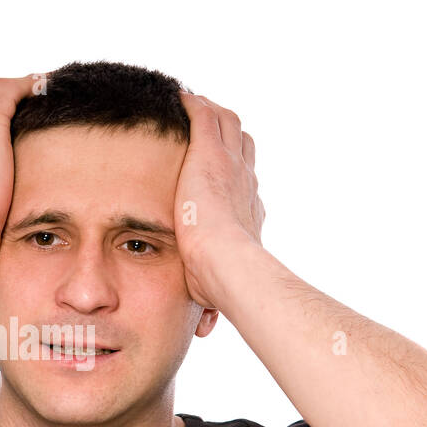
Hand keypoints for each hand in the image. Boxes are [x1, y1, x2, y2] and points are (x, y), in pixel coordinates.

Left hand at [174, 90, 265, 307]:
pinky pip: (204, 116)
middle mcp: (245, 185)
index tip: (222, 170)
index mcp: (247, 212)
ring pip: (228, 126)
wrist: (229, 266)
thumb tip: (205, 329)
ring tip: (195, 105)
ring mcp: (230, 167)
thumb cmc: (222, 284)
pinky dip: (194, 105)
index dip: (235, 173)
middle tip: (210, 129)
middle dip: (228, 138)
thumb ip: (210, 298)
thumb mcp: (215, 289)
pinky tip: (180, 97)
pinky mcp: (210, 154)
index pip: (244, 184)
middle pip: (243, 147)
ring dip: (213, 115)